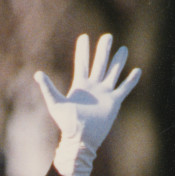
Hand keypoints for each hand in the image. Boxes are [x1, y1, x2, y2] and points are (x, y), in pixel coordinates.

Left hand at [36, 33, 140, 175]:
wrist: (80, 139)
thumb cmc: (67, 124)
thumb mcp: (55, 104)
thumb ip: (48, 88)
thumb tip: (37, 73)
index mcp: (80, 86)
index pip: (82, 63)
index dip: (83, 50)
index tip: (84, 37)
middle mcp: (94, 87)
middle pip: (99, 63)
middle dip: (103, 50)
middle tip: (107, 36)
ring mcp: (104, 94)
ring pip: (113, 73)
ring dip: (118, 61)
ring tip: (123, 49)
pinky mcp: (114, 103)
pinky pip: (124, 89)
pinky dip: (131, 80)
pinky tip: (137, 71)